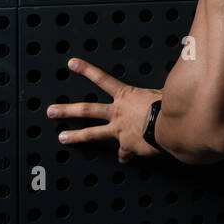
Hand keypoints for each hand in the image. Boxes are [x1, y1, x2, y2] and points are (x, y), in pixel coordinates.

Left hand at [46, 57, 164, 163]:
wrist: (172, 126)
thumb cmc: (170, 106)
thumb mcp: (162, 91)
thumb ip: (157, 91)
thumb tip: (168, 84)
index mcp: (126, 95)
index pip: (102, 78)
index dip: (86, 70)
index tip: (71, 64)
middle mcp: (118, 112)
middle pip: (87, 110)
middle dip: (67, 110)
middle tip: (51, 111)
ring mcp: (119, 130)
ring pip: (92, 133)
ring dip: (76, 136)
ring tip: (62, 138)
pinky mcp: (127, 146)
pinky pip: (124, 153)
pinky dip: (125, 156)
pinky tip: (124, 159)